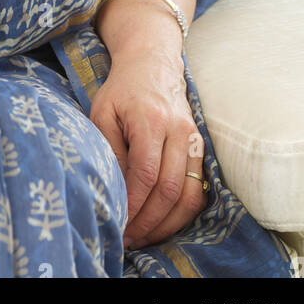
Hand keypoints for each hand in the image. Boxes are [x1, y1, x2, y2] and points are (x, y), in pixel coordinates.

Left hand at [88, 46, 206, 250]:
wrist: (153, 65)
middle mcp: (179, 131)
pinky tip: (163, 223)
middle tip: (128, 238)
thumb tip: (114, 189)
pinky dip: (182, 213)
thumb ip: (109, 149)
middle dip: (148, 221)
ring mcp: (194, 140)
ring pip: (188, 194)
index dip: (133, 204)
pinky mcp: (200, 148)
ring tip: (143, 237)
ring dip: (167, 223)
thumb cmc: (122, 90)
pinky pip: (198, 190)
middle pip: (169, 189)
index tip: (118, 222)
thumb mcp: (103, 112)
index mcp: (151, 119)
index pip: (146, 173)